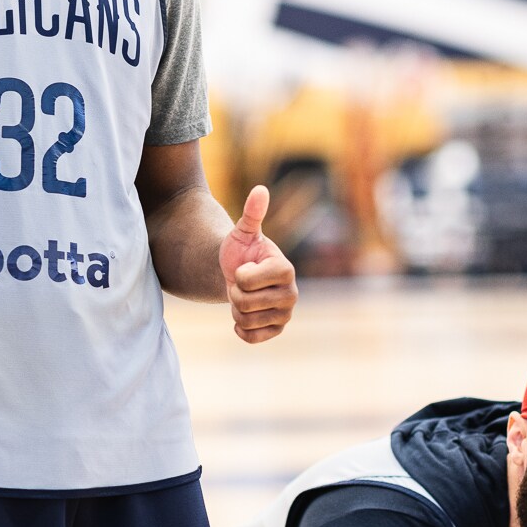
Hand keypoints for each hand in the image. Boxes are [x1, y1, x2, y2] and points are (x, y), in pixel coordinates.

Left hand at [218, 185, 297, 344]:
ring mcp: (285, 314)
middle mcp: (291, 294)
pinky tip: (244, 315)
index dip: (238, 275)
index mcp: (285, 269)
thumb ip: (252, 213)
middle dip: (235, 293)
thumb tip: (260, 189)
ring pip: (245, 320)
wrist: (239, 275)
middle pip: (244, 303)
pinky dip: (240, 328)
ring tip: (245, 296)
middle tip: (242, 284)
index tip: (246, 268)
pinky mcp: (277, 330)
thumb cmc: (242, 252)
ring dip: (236, 309)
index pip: (245, 280)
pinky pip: (250, 337)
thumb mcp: (243, 232)